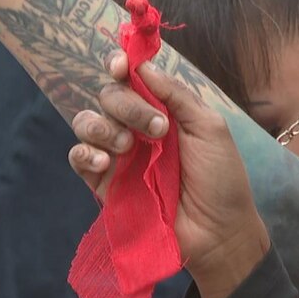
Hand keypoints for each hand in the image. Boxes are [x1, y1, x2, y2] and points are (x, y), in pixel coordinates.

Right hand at [69, 53, 269, 297]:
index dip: (119, 66)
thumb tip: (143, 66)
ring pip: (87, 122)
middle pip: (108, 97)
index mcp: (161, 111)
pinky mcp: (104, 183)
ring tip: (128, 148)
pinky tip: (103, 163)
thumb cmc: (220, 179)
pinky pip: (78, 157)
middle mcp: (135, 128)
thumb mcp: (209, 128)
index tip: (120, 65)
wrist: (217, 232)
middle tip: (157, 129)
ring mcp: (118, 156)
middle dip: (126, 105)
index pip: (131, 80)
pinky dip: (84, 153)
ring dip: (104, 127)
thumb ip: (176, 95)